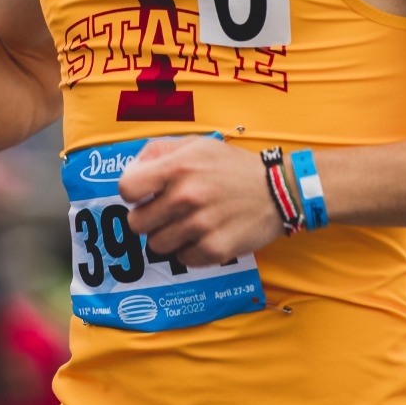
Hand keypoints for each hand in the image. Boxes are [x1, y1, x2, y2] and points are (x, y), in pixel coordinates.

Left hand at [118, 137, 283, 267]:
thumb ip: (159, 151)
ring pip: (156, 245)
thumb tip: (131, 170)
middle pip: (136, 224)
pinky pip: (182, 259)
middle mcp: (186, 196)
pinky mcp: (215, 249)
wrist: (279, 190)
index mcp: (178, 167)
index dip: (132, 194)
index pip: (126, 189)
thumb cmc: (232, 167)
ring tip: (188, 225)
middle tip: (166, 214)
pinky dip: (190, 251)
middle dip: (149, 219)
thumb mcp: (196, 145)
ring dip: (168, 237)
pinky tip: (205, 236)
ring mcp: (201, 225)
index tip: (144, 196)